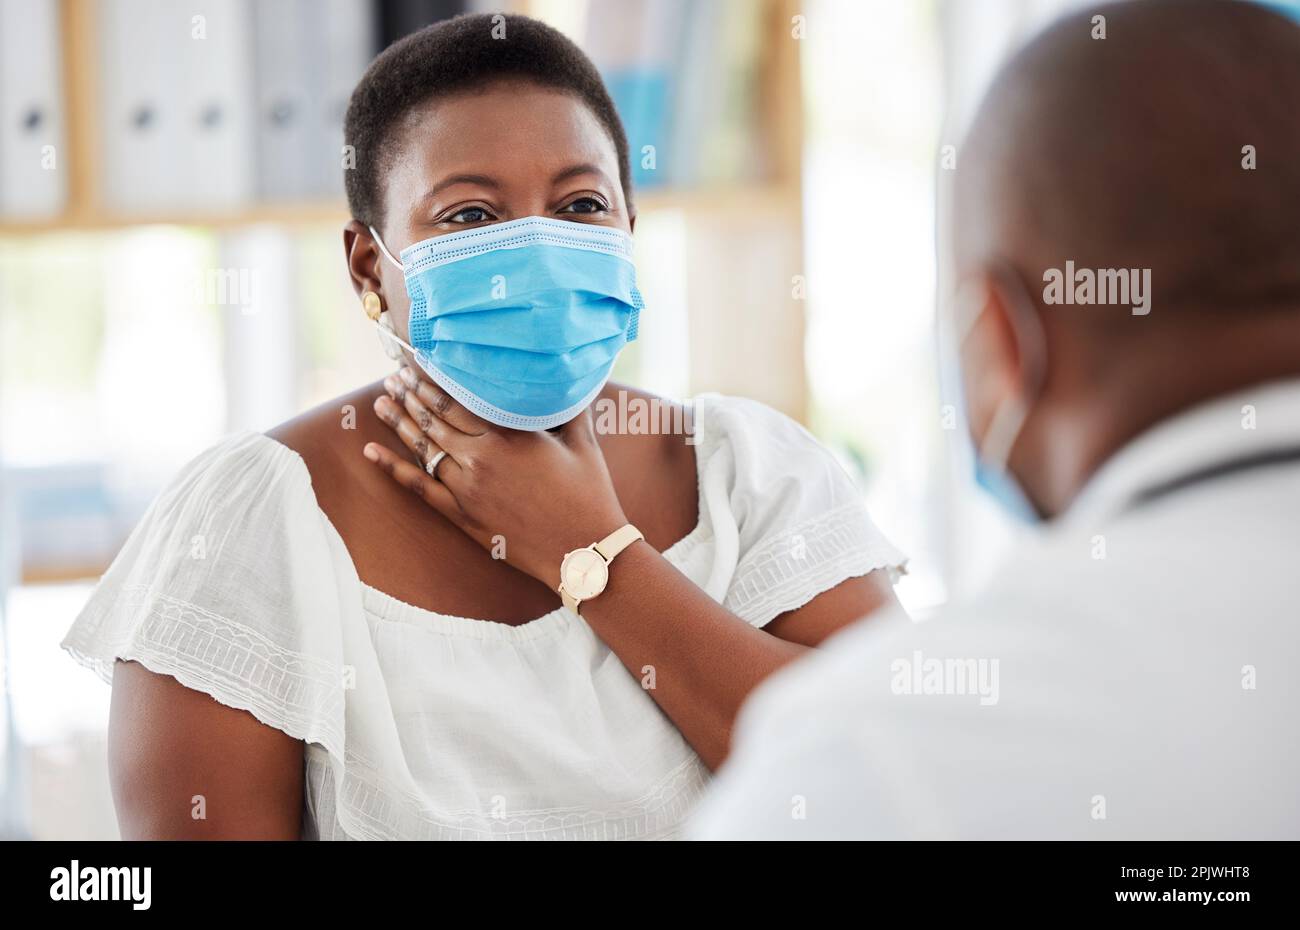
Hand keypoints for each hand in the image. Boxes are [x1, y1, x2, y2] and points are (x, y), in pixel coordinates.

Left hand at [364, 366, 629, 585]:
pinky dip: (392, 468)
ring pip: (422, 448)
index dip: (432, 380)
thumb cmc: (589, 494)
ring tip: (380, 403)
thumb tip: (572, 376)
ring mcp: (466, 489)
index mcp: (508, 435)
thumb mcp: (583, 441)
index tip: (415, 363)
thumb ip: (569, 405)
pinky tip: (370, 451)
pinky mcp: (462, 516)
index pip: (457, 399)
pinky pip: (418, 487)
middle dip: (410, 396)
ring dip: (398, 423)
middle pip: (433, 419)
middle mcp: (480, 459)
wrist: (583, 550)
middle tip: (393, 377)